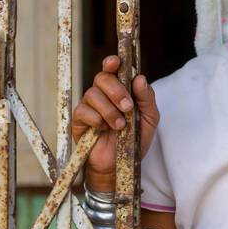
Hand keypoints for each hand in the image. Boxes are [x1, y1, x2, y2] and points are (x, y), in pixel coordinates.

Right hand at [71, 55, 159, 177]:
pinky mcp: (78, 120)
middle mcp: (103, 95)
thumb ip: (147, 99)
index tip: (115, 63)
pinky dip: (96, 119)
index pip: (112, 70)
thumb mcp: (149, 119)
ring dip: (109, 110)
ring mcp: (89, 107)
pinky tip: (103, 129)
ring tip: (119, 126)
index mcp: (120, 90)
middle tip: (128, 107)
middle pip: (102, 78)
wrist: (121, 165)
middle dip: (116, 91)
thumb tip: (140, 79)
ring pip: (92, 94)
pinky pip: (83, 111)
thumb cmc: (135, 140)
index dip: (112, 63)